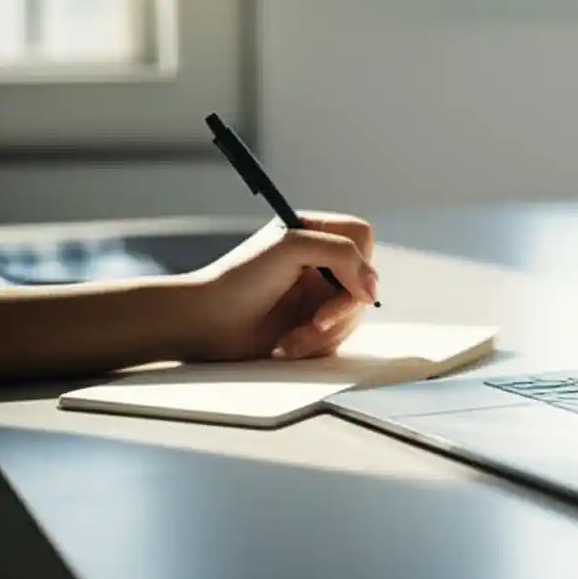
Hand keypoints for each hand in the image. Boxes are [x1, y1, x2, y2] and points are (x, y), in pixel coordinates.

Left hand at [184, 212, 377, 361]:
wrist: (205, 323)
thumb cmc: (239, 280)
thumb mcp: (293, 248)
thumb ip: (342, 254)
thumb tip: (372, 289)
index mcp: (314, 232)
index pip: (362, 236)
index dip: (359, 261)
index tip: (344, 285)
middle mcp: (321, 262)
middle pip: (364, 281)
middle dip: (340, 309)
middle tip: (316, 321)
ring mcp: (318, 295)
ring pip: (353, 315)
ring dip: (324, 333)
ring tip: (290, 338)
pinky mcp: (312, 325)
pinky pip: (336, 339)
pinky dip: (312, 346)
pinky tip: (285, 345)